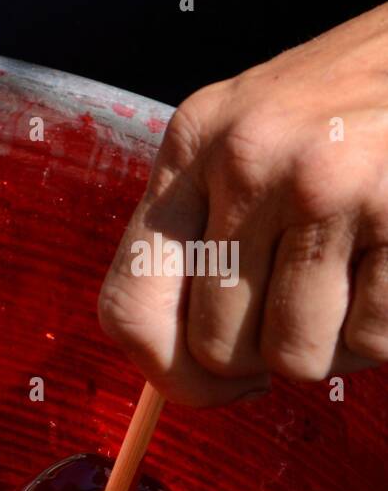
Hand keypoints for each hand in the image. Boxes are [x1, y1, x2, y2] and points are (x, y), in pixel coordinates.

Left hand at [98, 3, 387, 405]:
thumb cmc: (356, 108)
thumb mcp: (254, 136)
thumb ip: (203, 232)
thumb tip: (181, 372)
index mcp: (194, 144)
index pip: (128, 304)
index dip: (165, 372)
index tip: (208, 382)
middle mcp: (248, 159)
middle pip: (217, 348)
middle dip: (265, 352)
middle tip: (309, 304)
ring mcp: (328, 183)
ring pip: (295, 358)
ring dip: (335, 344)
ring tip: (361, 276)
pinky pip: (375, 338)